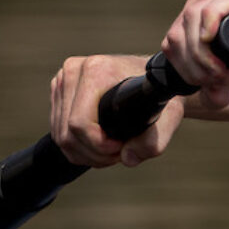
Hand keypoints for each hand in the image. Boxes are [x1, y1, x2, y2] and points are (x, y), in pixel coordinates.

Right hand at [49, 53, 181, 166]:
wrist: (156, 79)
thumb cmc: (162, 94)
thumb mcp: (170, 116)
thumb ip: (153, 141)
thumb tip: (127, 158)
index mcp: (96, 70)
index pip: (78, 123)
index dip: (98, 146)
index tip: (120, 149)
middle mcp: (73, 71)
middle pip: (66, 134)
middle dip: (93, 154)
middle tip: (120, 154)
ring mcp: (62, 81)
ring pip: (59, 136)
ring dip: (85, 153)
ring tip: (113, 151)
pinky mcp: (59, 92)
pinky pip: (58, 131)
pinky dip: (77, 147)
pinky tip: (100, 145)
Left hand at [164, 0, 228, 107]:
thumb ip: (227, 81)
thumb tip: (212, 101)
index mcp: (205, 8)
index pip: (174, 39)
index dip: (183, 68)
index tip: (206, 84)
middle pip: (175, 34)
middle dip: (188, 67)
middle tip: (213, 82)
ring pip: (188, 22)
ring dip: (197, 55)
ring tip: (218, 73)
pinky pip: (211, 10)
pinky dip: (207, 35)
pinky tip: (218, 53)